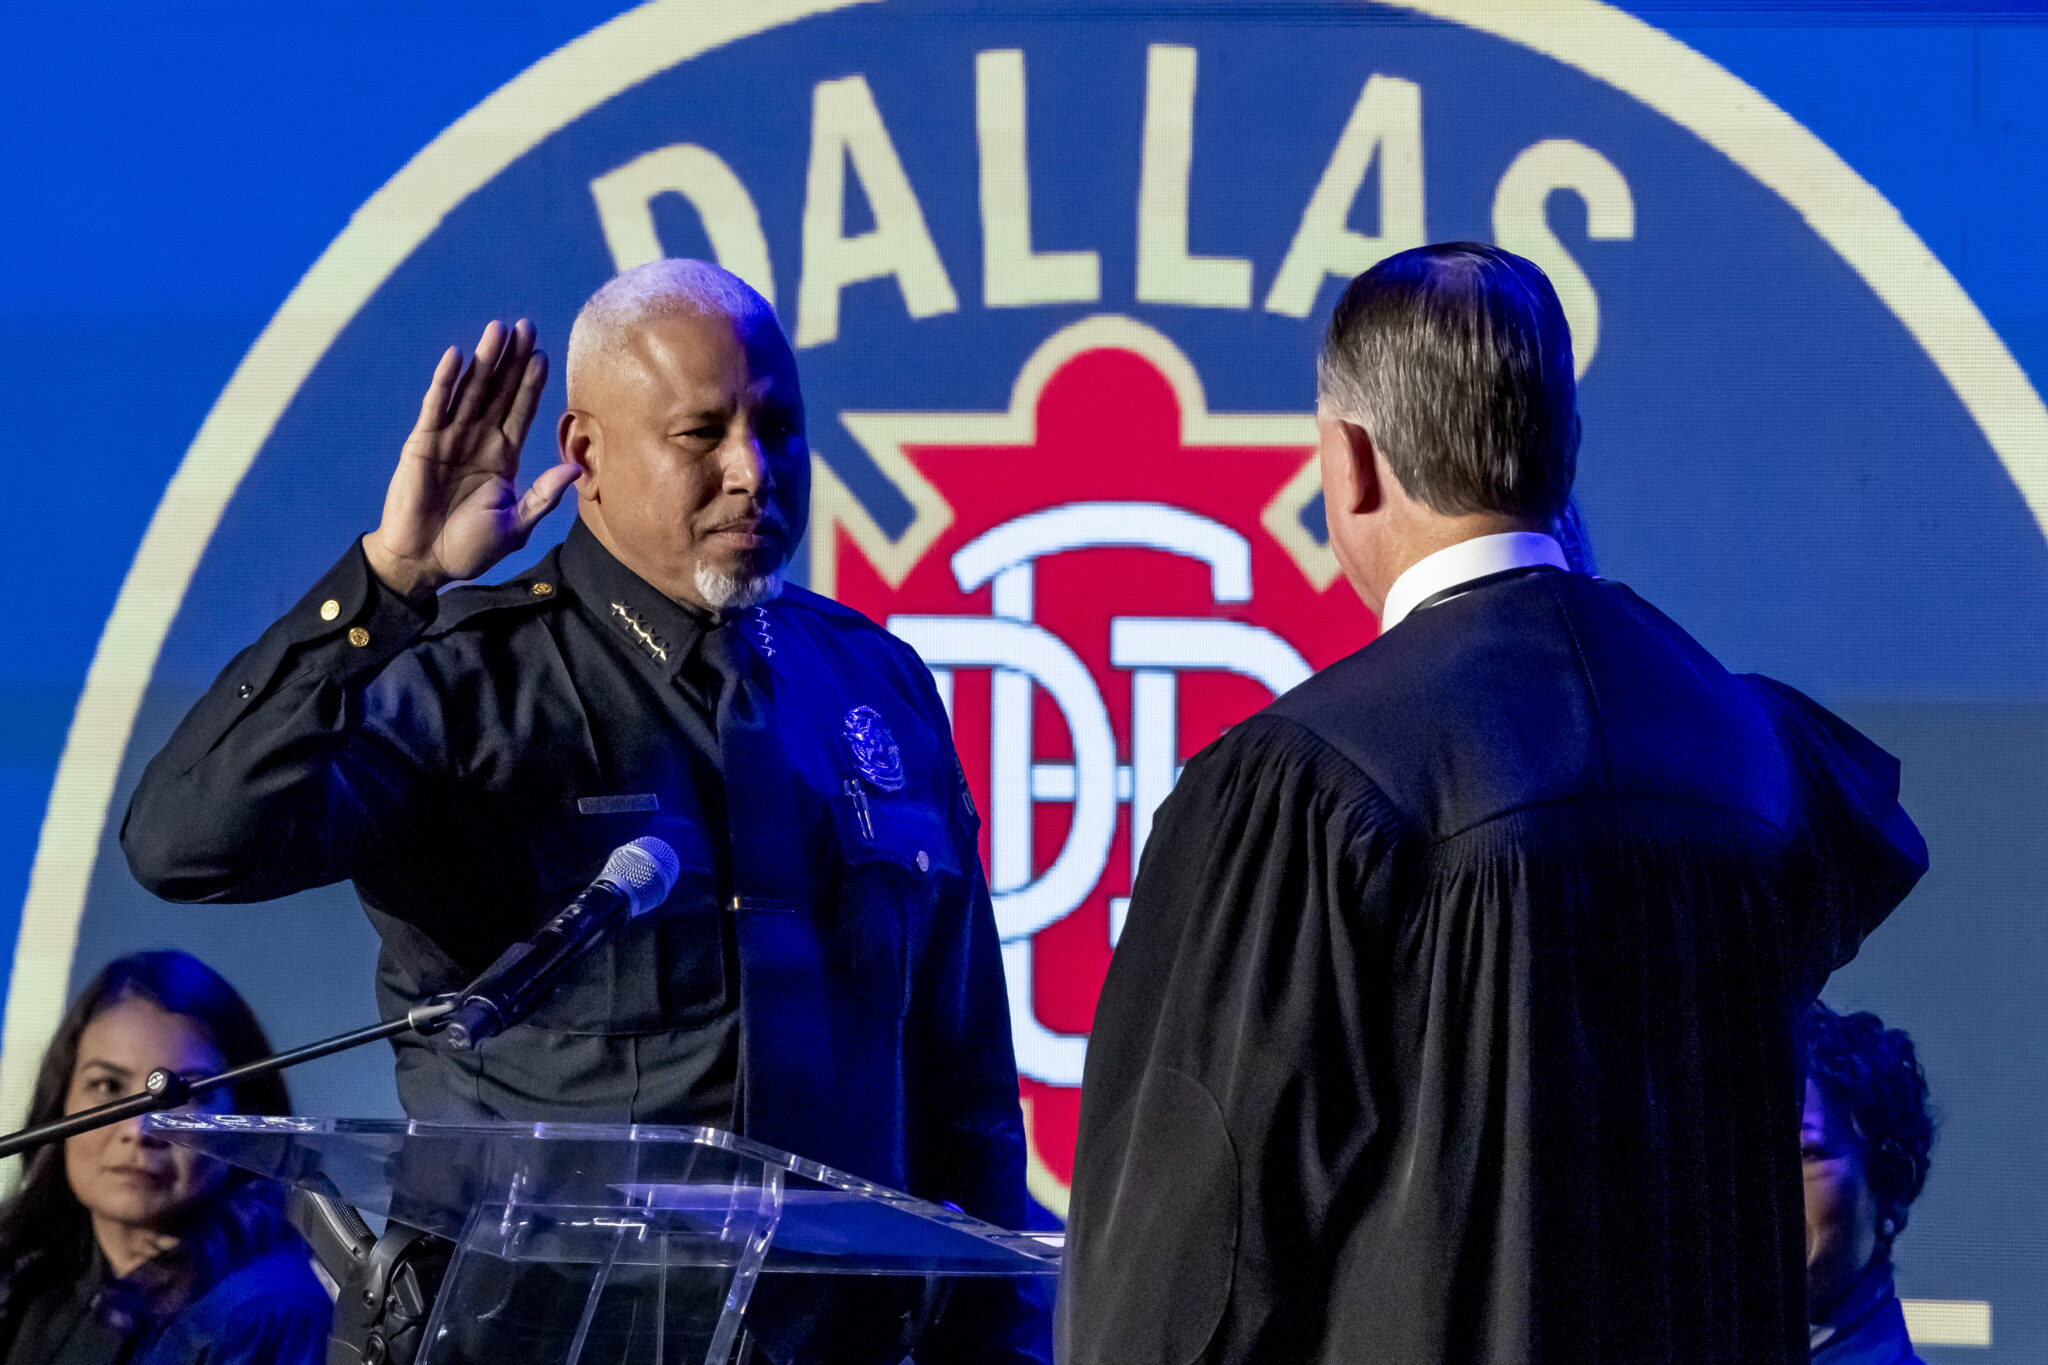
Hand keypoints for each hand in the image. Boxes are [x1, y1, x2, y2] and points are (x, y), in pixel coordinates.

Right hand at [364, 320, 580, 600]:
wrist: (425, 563)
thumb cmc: (470, 548)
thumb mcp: (516, 524)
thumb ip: (543, 496)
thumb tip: (576, 468)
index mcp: (503, 457)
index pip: (522, 411)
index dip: (532, 383)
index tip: (545, 354)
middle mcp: (478, 440)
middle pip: (500, 391)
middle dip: (513, 359)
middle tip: (525, 326)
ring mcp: (449, 438)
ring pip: (470, 390)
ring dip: (484, 360)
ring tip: (498, 329)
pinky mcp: (422, 443)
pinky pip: (436, 406)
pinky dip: (445, 381)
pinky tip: (456, 357)